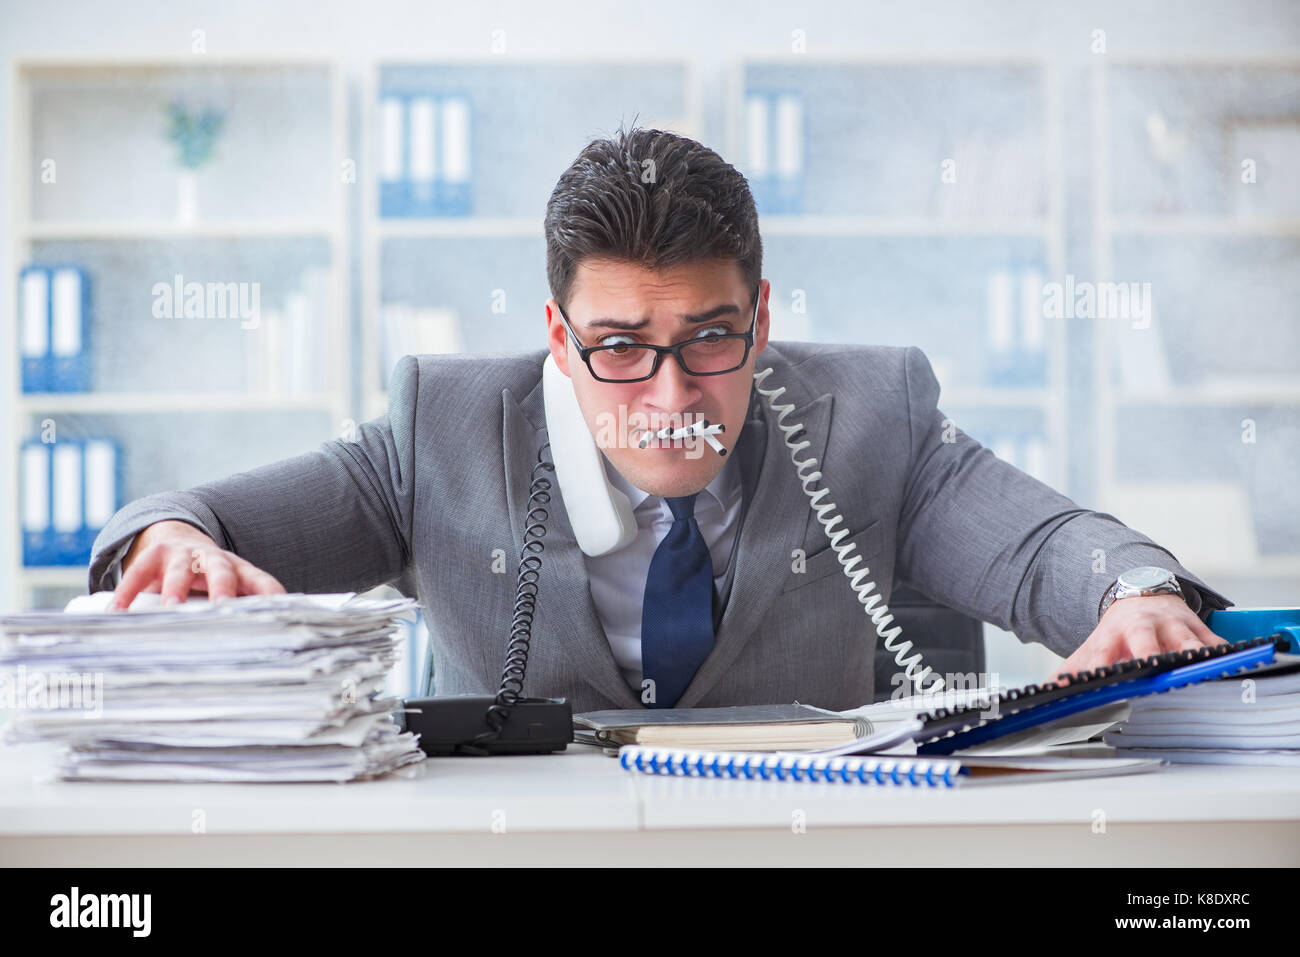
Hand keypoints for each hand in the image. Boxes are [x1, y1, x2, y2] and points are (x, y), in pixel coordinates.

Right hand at [112, 520, 285, 609]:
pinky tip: (117, 612)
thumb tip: (254, 656)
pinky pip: (139, 572)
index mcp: (240, 571)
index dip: (269, 593)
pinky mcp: (154, 555)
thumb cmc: (210, 580)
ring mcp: (183, 554)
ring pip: (181, 569)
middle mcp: (214, 559)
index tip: (278, 609)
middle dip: (223, 587)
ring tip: (170, 608)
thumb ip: (239, 613)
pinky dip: (127, 592)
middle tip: (222, 607)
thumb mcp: (229, 590)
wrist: (180, 540)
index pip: (261, 581)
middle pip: (222, 570)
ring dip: (176, 588)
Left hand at [1051, 593, 1227, 680]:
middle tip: (1152, 671)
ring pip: (1186, 642)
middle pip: (1145, 642)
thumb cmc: (1116, 633)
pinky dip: (1223, 655)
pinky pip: (1215, 642)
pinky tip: (1233, 667)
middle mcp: (1142, 628)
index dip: (1099, 668)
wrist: (1140, 595)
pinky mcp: (1199, 627)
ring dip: (1193, 656)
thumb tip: (1046, 693)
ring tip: (1200, 672)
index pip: (1101, 655)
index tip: (1098, 682)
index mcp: (1111, 636)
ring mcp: (1172, 626)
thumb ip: (1071, 670)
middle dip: (1149, 655)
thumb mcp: (1091, 647)